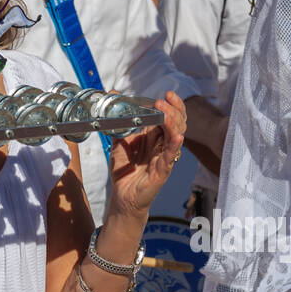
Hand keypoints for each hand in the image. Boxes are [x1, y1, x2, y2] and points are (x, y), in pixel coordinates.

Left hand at [107, 93, 186, 217]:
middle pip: (178, 123)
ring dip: (172, 122)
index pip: (170, 116)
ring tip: (164, 112)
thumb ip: (118, 121)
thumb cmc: (124, 171)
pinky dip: (175, 145)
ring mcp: (164, 157)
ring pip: (177, 136)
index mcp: (154, 136)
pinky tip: (178, 136)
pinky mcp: (163, 170)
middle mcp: (162, 145)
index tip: (168, 94)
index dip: (173, 105)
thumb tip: (113, 97)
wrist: (122, 197)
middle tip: (164, 100)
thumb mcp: (119, 141)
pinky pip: (171, 155)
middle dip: (174, 109)